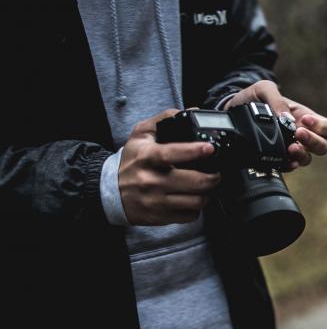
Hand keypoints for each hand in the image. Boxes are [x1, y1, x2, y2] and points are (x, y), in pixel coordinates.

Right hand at [119, 109, 221, 225]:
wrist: (109, 191)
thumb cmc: (131, 161)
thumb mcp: (141, 135)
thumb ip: (164, 119)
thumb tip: (191, 112)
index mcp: (147, 157)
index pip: (171, 153)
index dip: (194, 151)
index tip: (210, 148)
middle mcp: (151, 180)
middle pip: (194, 182)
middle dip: (213, 177)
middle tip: (215, 173)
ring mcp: (156, 201)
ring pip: (196, 201)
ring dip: (207, 194)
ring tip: (205, 186)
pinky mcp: (159, 217)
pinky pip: (189, 215)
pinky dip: (196, 208)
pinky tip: (192, 199)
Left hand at [223, 80, 326, 170]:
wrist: (233, 111)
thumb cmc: (253, 98)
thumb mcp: (264, 89)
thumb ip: (277, 99)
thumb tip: (286, 118)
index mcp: (304, 118)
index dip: (321, 127)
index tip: (305, 120)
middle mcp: (301, 135)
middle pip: (323, 146)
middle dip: (313, 141)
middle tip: (298, 133)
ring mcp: (291, 148)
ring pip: (308, 158)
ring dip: (302, 154)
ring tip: (290, 148)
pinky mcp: (278, 158)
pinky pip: (289, 166)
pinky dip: (289, 165)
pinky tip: (285, 161)